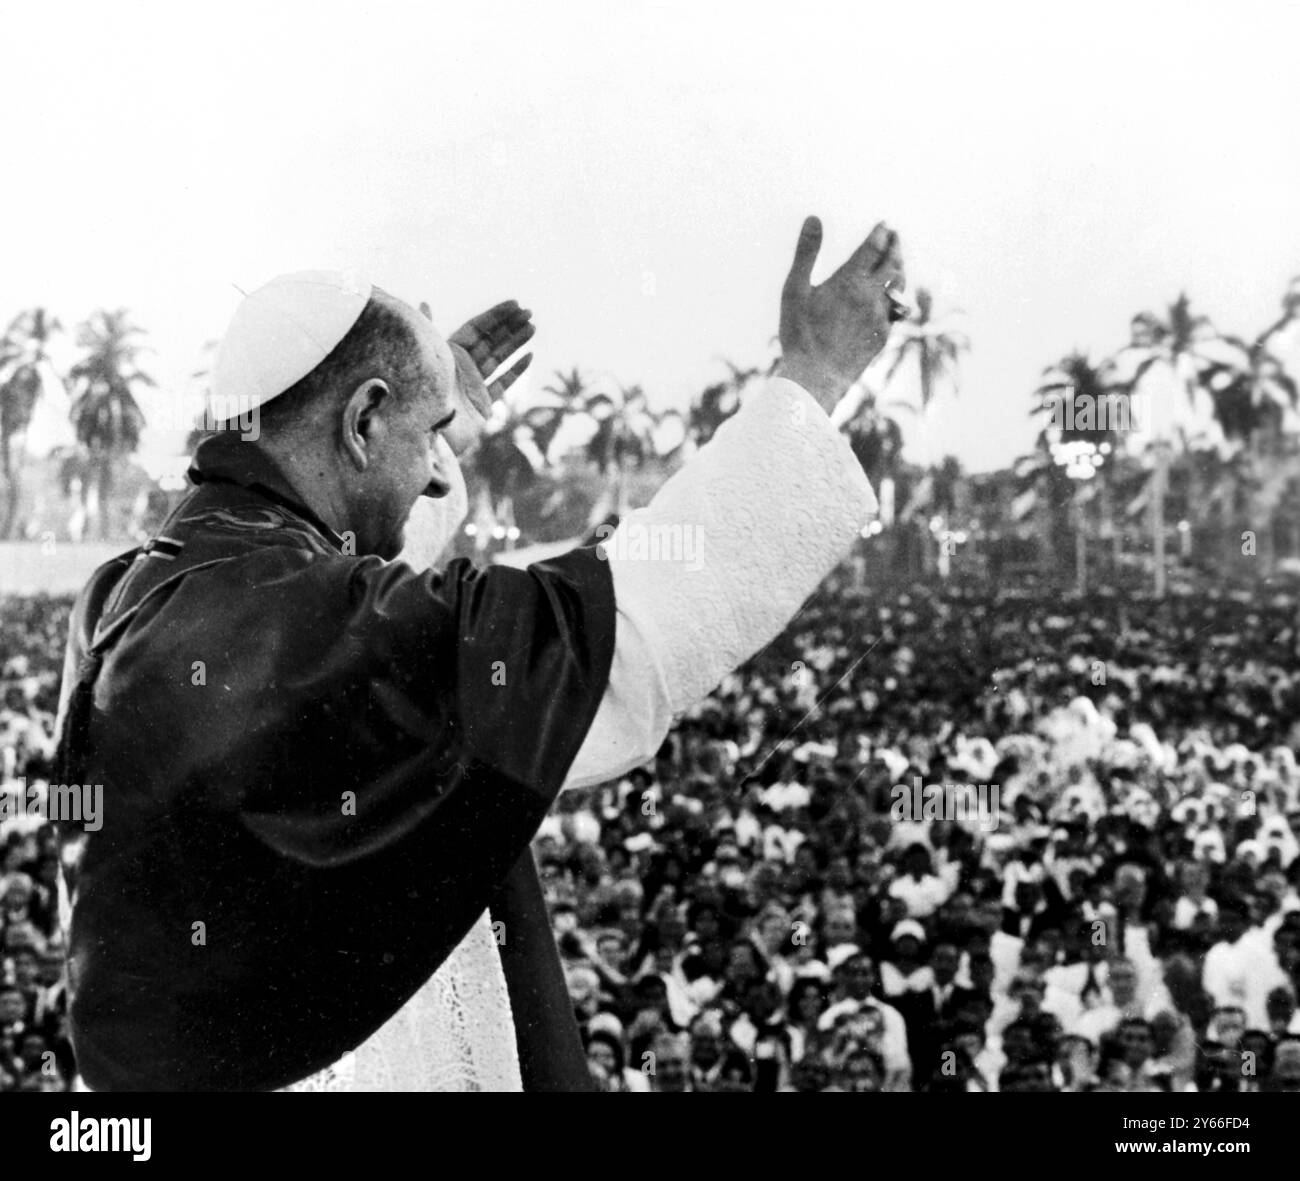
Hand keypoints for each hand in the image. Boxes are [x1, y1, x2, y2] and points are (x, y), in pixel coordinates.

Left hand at [433, 300, 534, 455]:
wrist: (429, 432)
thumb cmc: (424, 393)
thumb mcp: (427, 356)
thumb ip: (427, 329)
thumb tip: (423, 301)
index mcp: (449, 353)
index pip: (477, 328)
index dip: (496, 315)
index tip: (515, 303)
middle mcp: (462, 367)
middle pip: (491, 341)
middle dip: (510, 326)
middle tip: (530, 312)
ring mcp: (474, 385)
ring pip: (499, 359)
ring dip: (516, 343)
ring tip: (533, 328)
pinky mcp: (483, 405)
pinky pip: (503, 384)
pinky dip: (516, 370)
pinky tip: (530, 356)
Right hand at [775, 217, 904, 412]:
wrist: (815, 377)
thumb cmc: (799, 333)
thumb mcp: (795, 289)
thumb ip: (806, 252)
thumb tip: (813, 217)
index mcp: (850, 280)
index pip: (874, 247)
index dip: (881, 233)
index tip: (885, 224)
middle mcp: (871, 296)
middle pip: (894, 263)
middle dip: (896, 246)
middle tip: (895, 236)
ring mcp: (880, 317)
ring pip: (900, 287)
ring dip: (900, 269)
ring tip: (897, 262)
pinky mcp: (883, 337)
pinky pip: (896, 311)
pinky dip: (896, 297)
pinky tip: (892, 297)